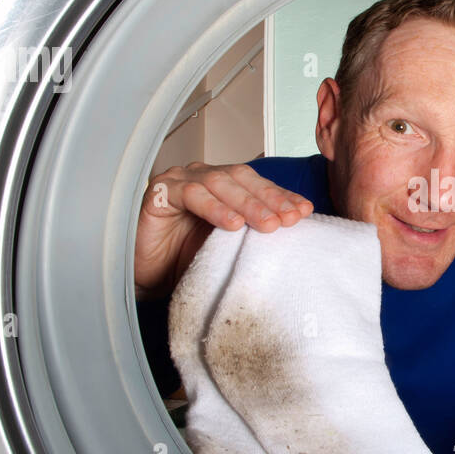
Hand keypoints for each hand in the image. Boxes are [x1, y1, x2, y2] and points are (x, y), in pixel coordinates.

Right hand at [135, 162, 312, 299]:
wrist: (150, 277)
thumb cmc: (186, 259)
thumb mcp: (230, 245)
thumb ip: (253, 231)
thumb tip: (292, 228)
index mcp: (224, 185)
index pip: (258, 184)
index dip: (281, 196)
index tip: (304, 210)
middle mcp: (203, 177)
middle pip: (242, 179)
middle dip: (269, 199)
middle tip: (289, 218)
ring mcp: (180, 181)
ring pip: (219, 183)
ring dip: (247, 204)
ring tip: (267, 224)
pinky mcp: (160, 194)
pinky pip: (190, 195)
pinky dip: (213, 208)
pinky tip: (230, 224)